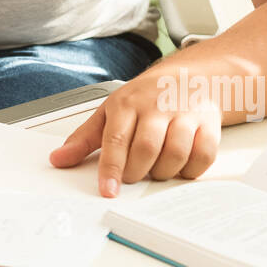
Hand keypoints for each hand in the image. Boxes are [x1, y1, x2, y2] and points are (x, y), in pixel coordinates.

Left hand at [49, 70, 220, 195]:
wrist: (188, 76)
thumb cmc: (144, 98)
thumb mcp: (109, 112)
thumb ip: (84, 139)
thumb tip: (58, 159)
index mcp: (127, 104)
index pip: (116, 139)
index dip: (111, 169)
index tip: (108, 191)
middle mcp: (156, 106)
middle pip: (147, 148)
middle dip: (138, 171)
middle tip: (134, 174)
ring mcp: (185, 112)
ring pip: (175, 153)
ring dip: (164, 171)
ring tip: (156, 168)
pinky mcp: (208, 122)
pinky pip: (203, 155)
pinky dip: (191, 169)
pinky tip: (180, 165)